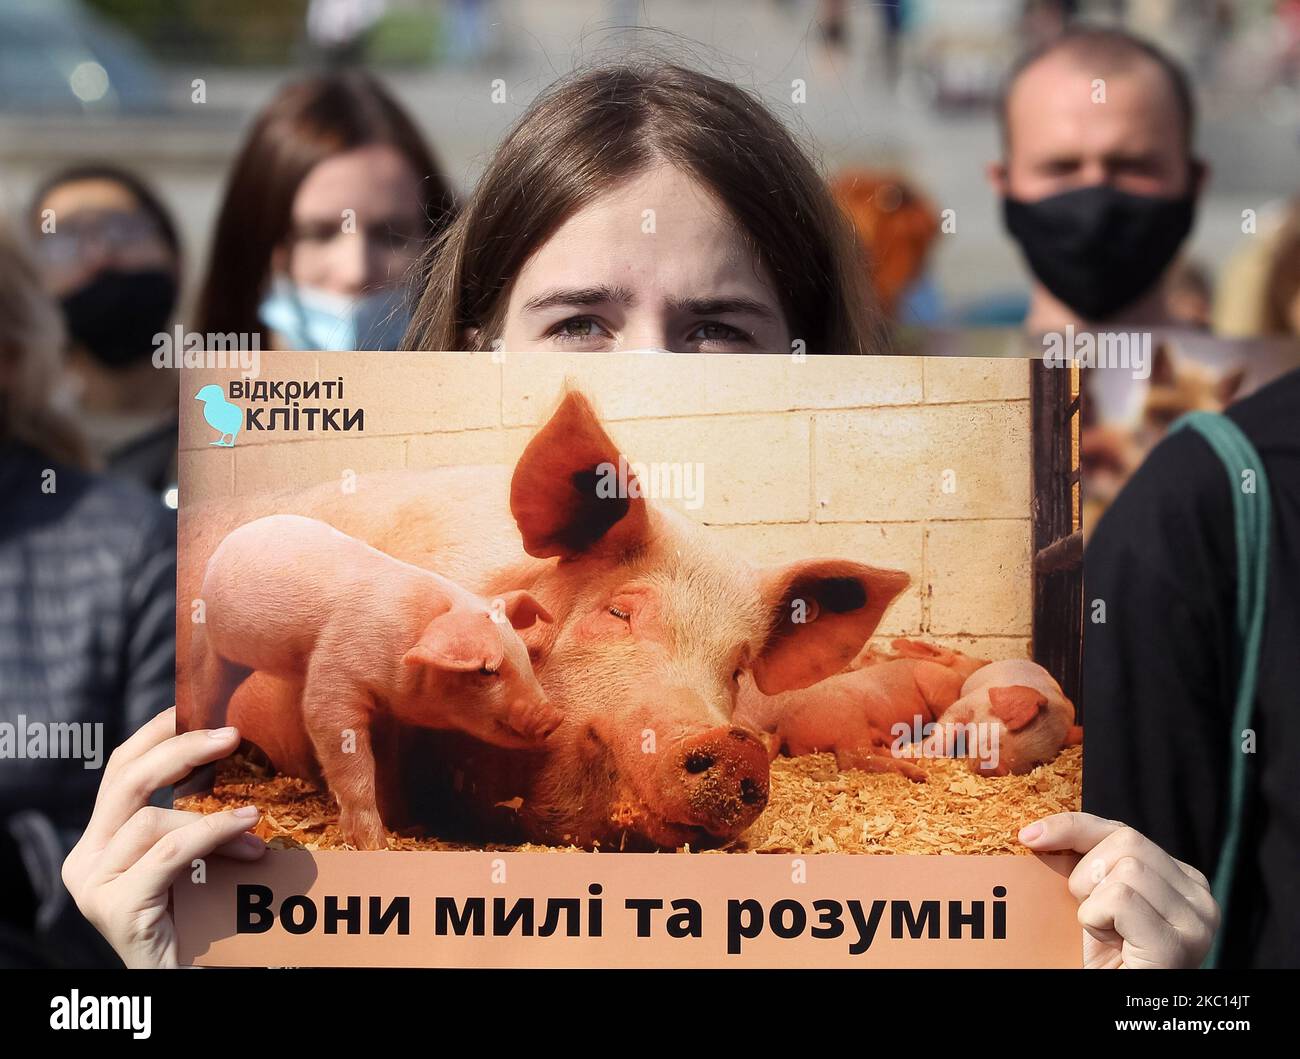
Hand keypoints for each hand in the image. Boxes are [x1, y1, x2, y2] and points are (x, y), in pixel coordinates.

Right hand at [61, 707, 265, 967]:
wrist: (192, 983)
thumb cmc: (204, 921)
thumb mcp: (201, 856)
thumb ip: (202, 815)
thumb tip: (239, 753)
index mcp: (101, 841)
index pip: (121, 769)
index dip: (156, 732)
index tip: (195, 705)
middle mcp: (86, 859)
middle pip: (127, 780)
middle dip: (181, 748)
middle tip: (233, 734)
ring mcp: (94, 886)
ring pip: (153, 820)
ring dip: (215, 816)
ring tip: (258, 822)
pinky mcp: (116, 909)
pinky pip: (170, 853)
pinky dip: (213, 833)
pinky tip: (248, 829)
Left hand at [1019, 812, 1218, 968]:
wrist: (1119, 1009)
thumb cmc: (1103, 958)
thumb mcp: (1095, 899)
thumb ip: (1087, 861)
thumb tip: (1034, 832)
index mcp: (1182, 880)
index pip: (1123, 832)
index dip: (1072, 828)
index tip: (1029, 836)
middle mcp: (1199, 898)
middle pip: (1127, 842)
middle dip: (1088, 873)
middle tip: (1091, 914)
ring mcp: (1195, 922)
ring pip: (1125, 869)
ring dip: (1093, 903)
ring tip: (1106, 935)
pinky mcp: (1176, 945)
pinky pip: (1120, 900)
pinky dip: (1097, 919)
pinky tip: (1111, 945)